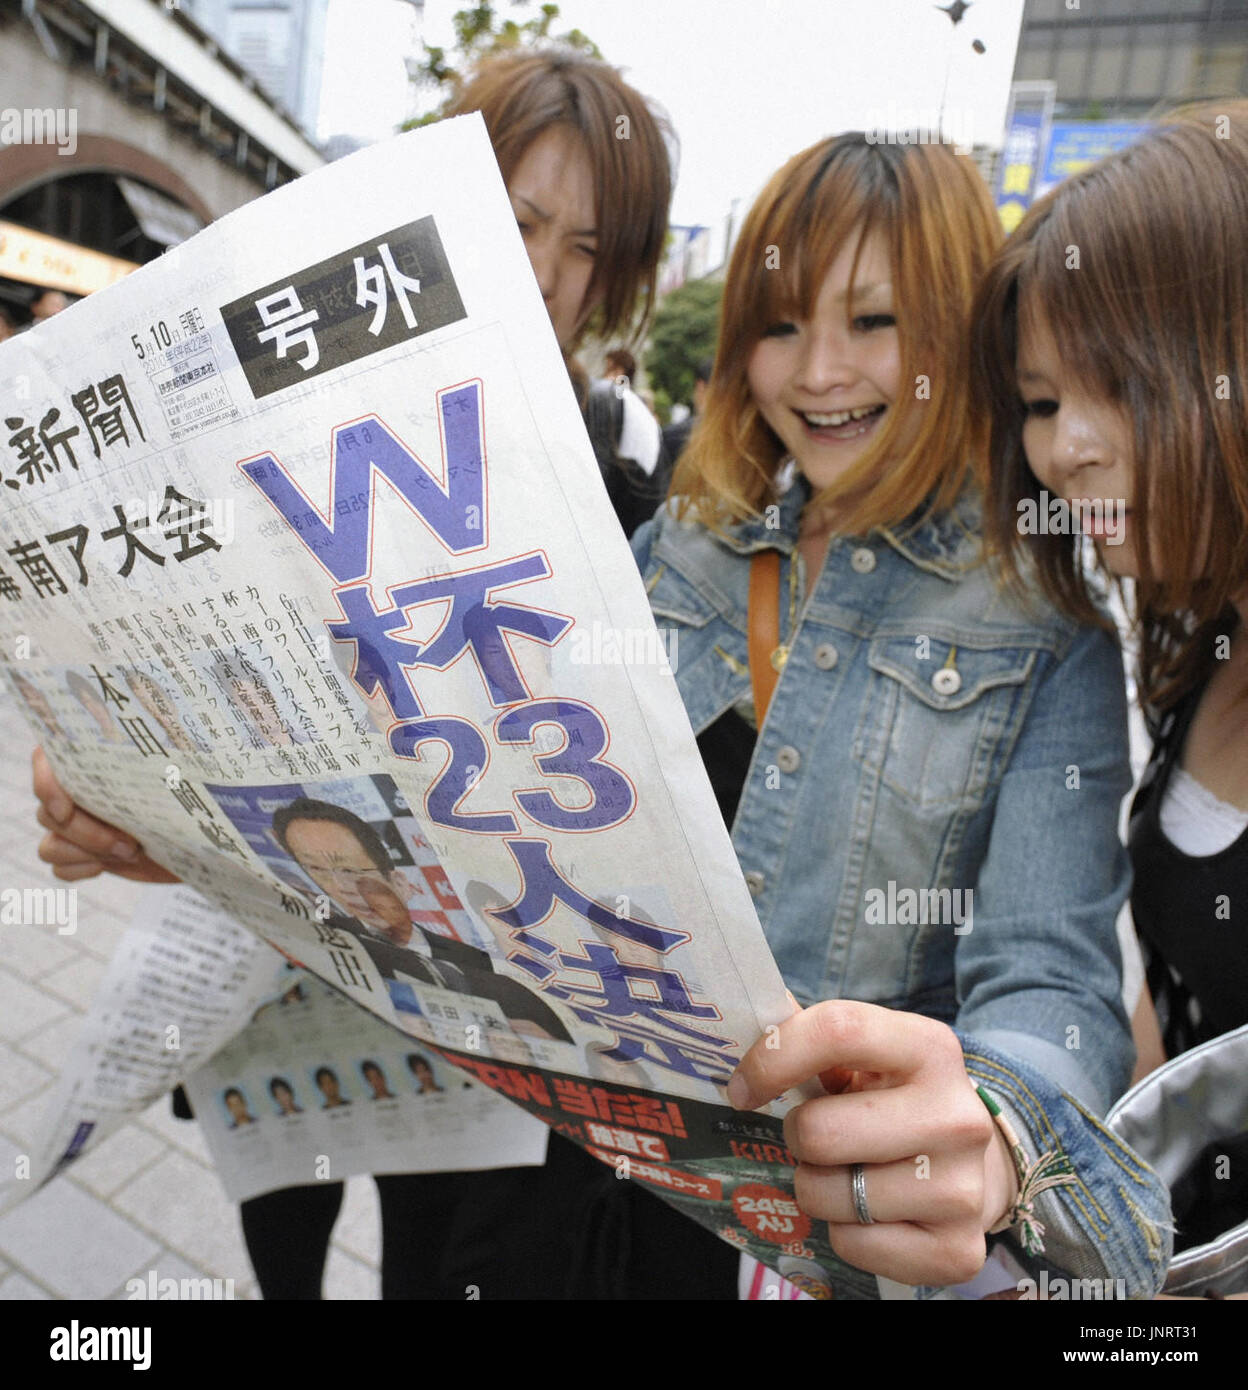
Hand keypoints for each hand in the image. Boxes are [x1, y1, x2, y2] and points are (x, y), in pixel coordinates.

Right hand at [32, 746, 179, 883]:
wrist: (202, 837)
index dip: (47, 786)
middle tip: (129, 843)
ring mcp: (75, 824)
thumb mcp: (182, 771)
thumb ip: (162, 755)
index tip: (67, 810)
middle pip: (47, 813)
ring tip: (129, 852)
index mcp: (95, 759)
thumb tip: (165, 734)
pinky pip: (58, 866)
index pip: (46, 761)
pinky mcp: (81, 853)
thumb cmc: (193, 795)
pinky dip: (81, 870)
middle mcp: (77, 790)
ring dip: (87, 853)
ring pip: (50, 844)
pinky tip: (108, 865)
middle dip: (87, 833)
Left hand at [728, 999, 1018, 1286]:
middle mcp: (957, 1115)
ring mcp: (962, 1188)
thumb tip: (740, 1014)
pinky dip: (846, 1233)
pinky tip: (873, 1212)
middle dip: (799, 1136)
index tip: (742, 1087)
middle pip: (820, 1131)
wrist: (979, 1163)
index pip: (838, 1030)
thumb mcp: (867, 1055)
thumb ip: (810, 1034)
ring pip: (828, 1194)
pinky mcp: (957, 1250)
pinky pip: (852, 1244)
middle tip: (816, 1136)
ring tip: (848, 1172)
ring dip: (818, 1187)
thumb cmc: (896, 1099)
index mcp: (929, 1047)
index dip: (773, 1058)